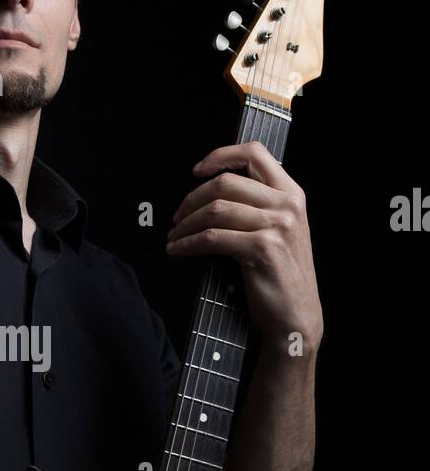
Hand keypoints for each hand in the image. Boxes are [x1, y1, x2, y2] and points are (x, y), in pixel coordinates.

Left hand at [166, 141, 322, 354]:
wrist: (296, 316)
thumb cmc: (280, 275)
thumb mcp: (280, 230)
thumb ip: (258, 205)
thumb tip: (213, 189)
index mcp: (292, 193)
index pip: (255, 153)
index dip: (221, 156)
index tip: (197, 170)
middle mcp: (288, 204)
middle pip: (226, 182)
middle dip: (192, 199)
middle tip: (177, 216)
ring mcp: (278, 225)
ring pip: (215, 209)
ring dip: (185, 224)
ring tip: (174, 236)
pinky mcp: (262, 248)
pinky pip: (212, 237)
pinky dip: (187, 244)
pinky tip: (178, 250)